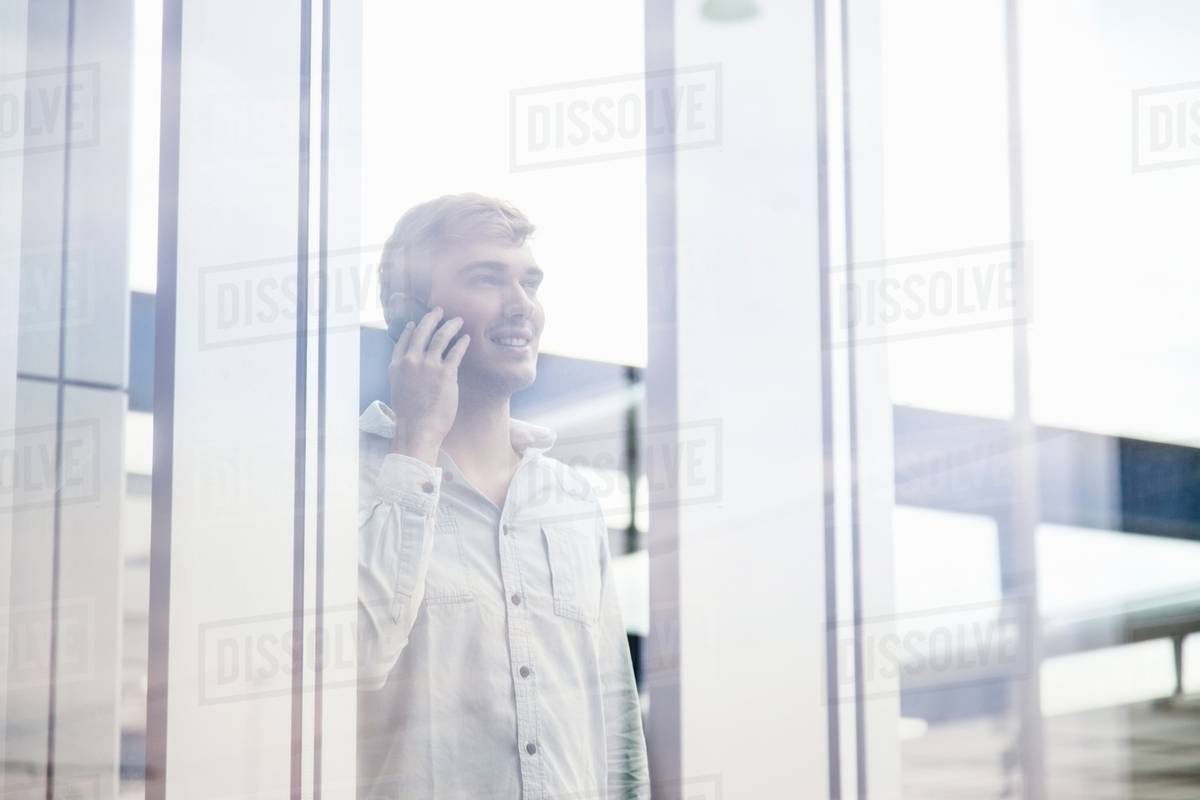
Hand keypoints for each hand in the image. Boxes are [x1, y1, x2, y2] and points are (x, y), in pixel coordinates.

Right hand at [388, 306, 469, 465]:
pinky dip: (462, 342)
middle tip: (439, 310)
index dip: (411, 328)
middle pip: (422, 331)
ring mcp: (428, 366)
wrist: (418, 429)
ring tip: (458, 320)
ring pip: (441, 337)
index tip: (416, 322)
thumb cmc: (410, 415)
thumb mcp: (398, 389)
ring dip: (450, 325)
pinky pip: (455, 352)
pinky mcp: (445, 373)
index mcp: (397, 365)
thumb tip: (410, 367)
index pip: (404, 339)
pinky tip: (466, 338)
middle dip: (432, 318)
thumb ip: (404, 373)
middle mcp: (411, 361)